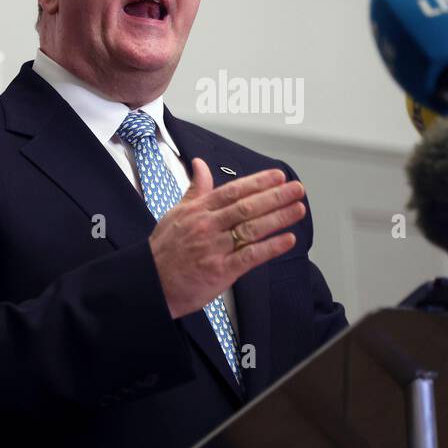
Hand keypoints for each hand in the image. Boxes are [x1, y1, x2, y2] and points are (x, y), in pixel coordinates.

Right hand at [149, 158, 305, 319]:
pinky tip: (287, 240)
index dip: (258, 182)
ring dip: (278, 218)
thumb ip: (195, 189)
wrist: (150, 283)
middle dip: (275, 196)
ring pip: (251, 228)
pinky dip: (270, 247)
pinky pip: (250, 256)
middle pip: (247, 206)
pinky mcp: (220, 271)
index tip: (278, 176)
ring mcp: (214, 248)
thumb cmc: (164, 251)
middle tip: (296, 188)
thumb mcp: (176, 213)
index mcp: (198, 211)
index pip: (233, 190)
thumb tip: (200, 165)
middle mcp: (208, 226)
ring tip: (298, 209)